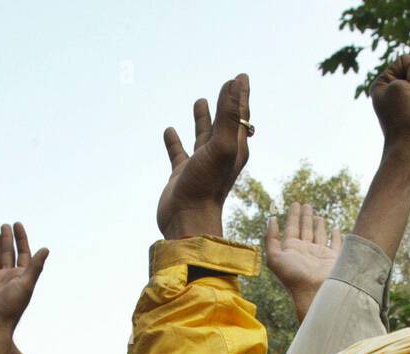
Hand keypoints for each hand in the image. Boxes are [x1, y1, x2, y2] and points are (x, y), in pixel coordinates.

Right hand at [0, 222, 48, 338]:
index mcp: (21, 277)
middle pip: (9, 254)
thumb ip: (35, 267)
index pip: (24, 253)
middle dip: (8, 239)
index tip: (17, 224)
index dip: (21, 239)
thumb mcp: (25, 286)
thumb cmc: (11, 308)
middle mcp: (9, 278)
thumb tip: (46, 248)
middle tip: (6, 225)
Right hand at [157, 74, 250, 239]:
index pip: (240, 115)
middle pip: (225, 122)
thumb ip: (230, 114)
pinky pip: (178, 152)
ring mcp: (201, 164)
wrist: (187, 220)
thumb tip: (237, 80)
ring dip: (203, 119)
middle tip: (228, 84)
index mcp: (235, 148)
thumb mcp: (223, 145)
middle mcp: (221, 155)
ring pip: (203, 135)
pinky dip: (174, 141)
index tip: (241, 76)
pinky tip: (169, 130)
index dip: (240, 95)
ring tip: (200, 101)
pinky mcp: (182, 174)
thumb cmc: (208, 185)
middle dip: (226, 103)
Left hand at [265, 204, 342, 321]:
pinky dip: (336, 236)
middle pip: (305, 229)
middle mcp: (306, 251)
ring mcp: (320, 254)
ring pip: (319, 234)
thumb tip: (271, 220)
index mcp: (292, 249)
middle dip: (305, 216)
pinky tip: (335, 229)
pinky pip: (336, 244)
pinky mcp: (334, 258)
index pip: (292, 228)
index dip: (293, 215)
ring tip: (318, 215)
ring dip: (318, 225)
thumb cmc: (293, 278)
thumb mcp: (274, 258)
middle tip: (306, 204)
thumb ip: (271, 239)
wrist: (314, 293)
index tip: (295, 203)